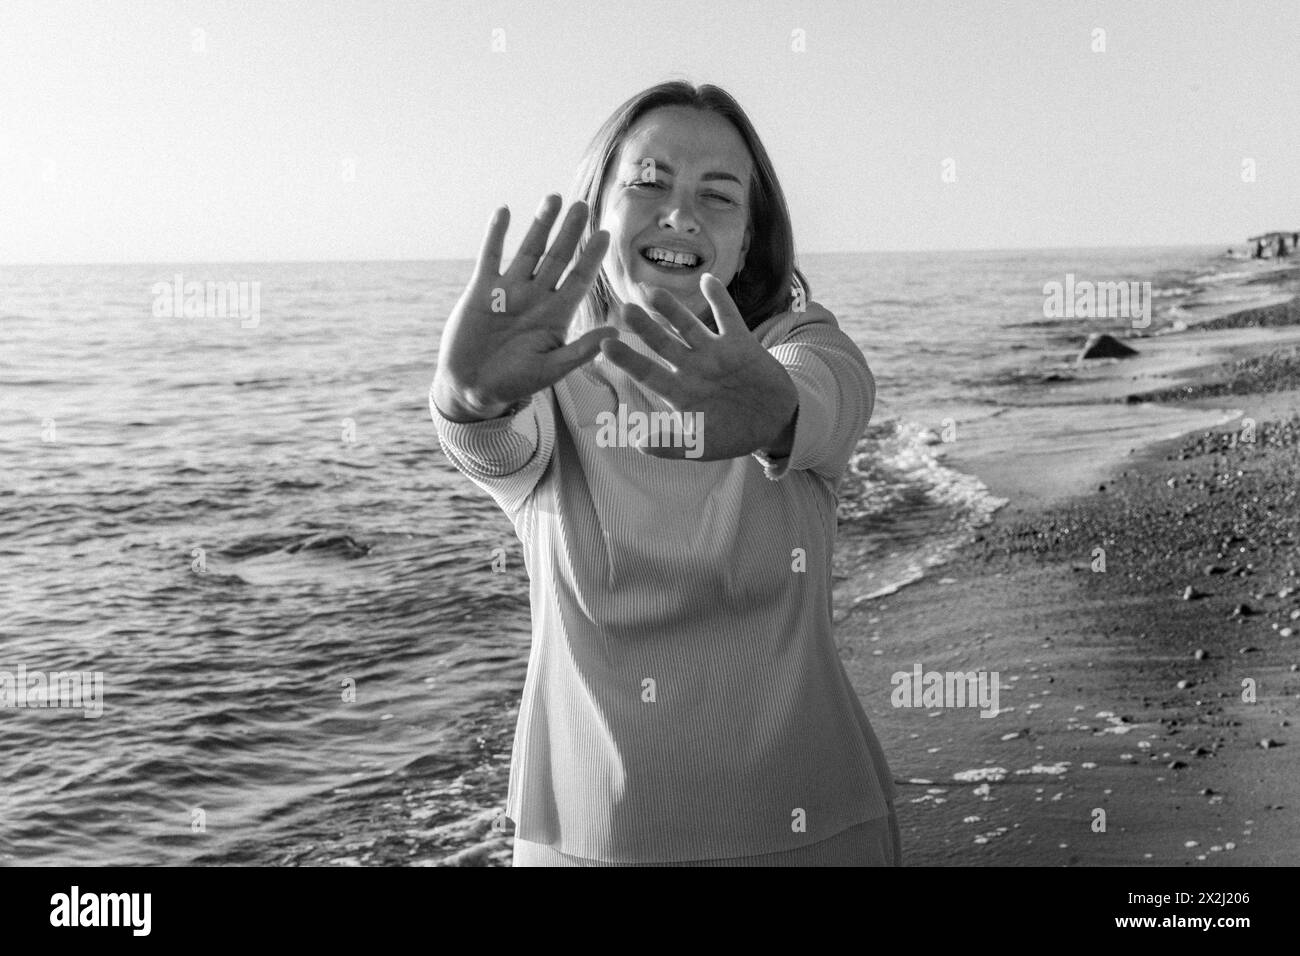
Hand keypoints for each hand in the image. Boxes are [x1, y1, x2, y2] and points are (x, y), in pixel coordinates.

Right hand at [433, 195, 615, 421]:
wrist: (471, 387)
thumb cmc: (514, 383)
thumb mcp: (550, 370)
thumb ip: (580, 350)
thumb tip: (616, 333)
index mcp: (556, 316)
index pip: (579, 280)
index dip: (591, 258)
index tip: (604, 235)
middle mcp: (536, 298)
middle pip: (557, 258)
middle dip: (569, 232)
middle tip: (583, 204)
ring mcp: (509, 291)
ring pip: (528, 250)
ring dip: (540, 225)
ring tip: (553, 198)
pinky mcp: (481, 290)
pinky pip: (491, 256)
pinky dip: (495, 234)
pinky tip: (504, 211)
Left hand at [598, 273, 798, 460]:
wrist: (774, 422)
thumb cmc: (734, 436)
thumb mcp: (702, 447)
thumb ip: (671, 445)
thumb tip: (638, 443)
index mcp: (680, 392)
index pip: (648, 373)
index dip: (628, 360)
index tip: (606, 345)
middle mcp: (692, 367)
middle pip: (664, 344)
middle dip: (645, 328)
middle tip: (625, 309)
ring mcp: (715, 353)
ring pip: (689, 326)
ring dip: (672, 309)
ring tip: (652, 292)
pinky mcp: (740, 343)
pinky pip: (728, 317)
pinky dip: (719, 300)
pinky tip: (707, 280)